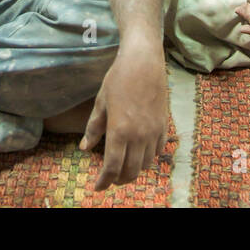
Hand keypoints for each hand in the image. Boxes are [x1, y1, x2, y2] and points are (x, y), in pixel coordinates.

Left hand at [81, 43, 168, 190]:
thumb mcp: (101, 103)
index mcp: (119, 131)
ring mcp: (154, 132)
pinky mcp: (164, 125)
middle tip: (110, 179)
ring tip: (124, 166)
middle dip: (119, 179)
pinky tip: (140, 152)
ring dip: (134, 169)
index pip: (112, 167)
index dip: (104, 181)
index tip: (98, 187)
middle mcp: (139, 136)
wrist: (144, 61)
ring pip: (145, 164)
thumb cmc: (118, 78)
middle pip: (130, 171)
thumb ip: (94, 128)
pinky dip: (148, 157)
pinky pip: (158, 151)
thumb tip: (84, 148)